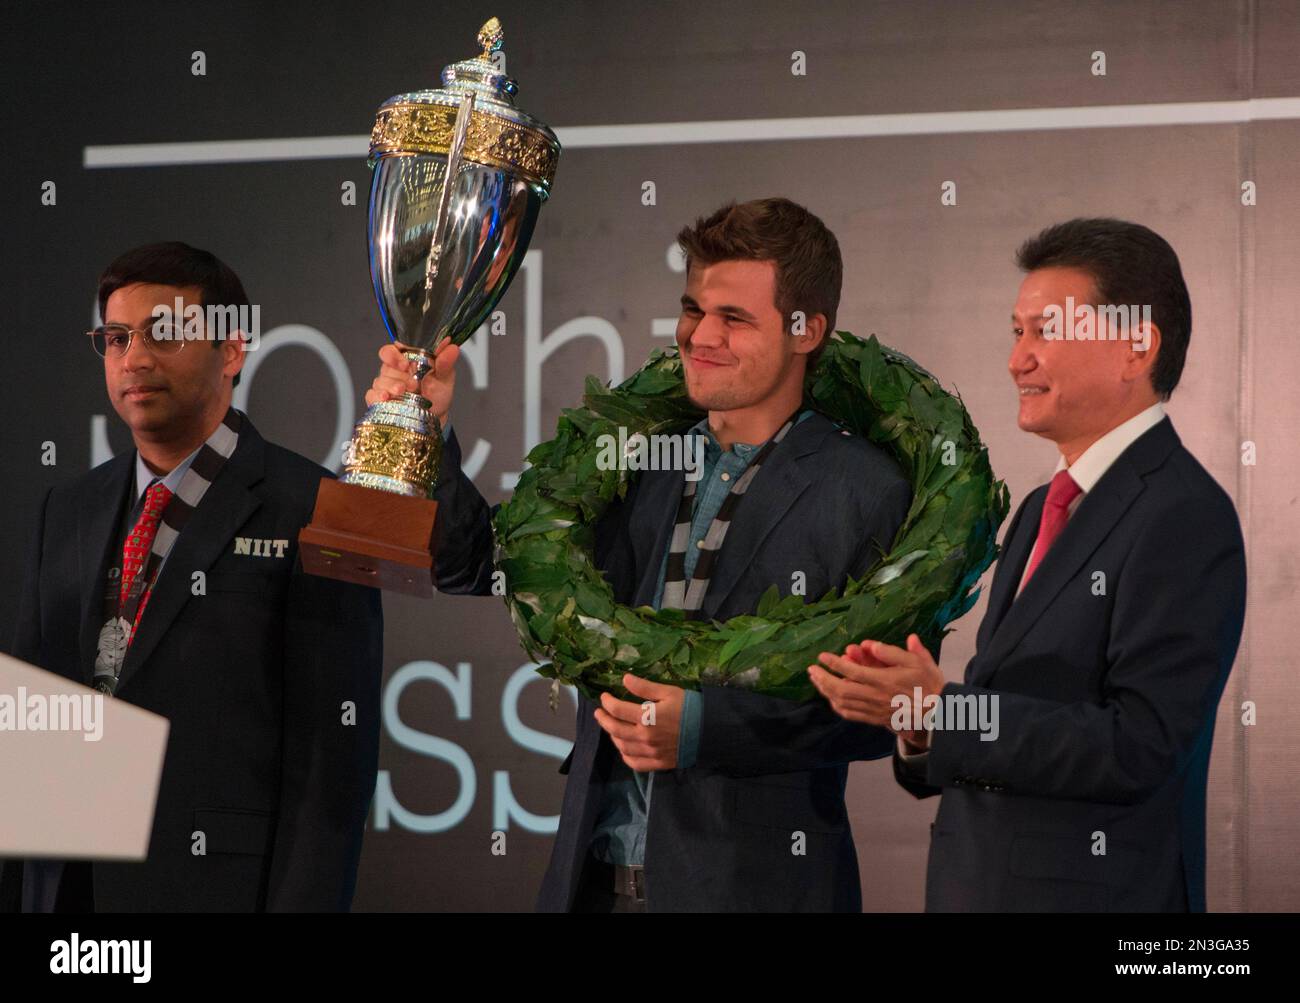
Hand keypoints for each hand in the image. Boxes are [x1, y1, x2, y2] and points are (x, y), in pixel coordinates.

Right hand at [364, 339, 459, 430]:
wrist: (436, 415)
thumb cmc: (438, 392)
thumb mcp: (445, 377)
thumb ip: (445, 362)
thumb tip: (451, 347)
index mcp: (406, 359)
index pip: (391, 350)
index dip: (393, 355)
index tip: (404, 364)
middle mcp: (394, 371)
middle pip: (386, 367)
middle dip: (399, 376)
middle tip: (413, 384)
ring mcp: (386, 385)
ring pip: (380, 381)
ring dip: (391, 387)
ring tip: (404, 393)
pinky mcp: (380, 400)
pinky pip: (372, 395)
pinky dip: (377, 396)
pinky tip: (386, 399)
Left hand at [593, 673, 683, 771]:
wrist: (710, 730)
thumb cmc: (690, 707)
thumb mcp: (668, 691)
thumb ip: (644, 687)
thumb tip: (624, 678)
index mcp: (647, 718)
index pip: (618, 710)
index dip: (607, 702)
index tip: (604, 696)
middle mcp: (645, 737)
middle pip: (615, 729)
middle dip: (603, 720)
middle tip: (599, 712)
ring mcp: (651, 752)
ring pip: (622, 747)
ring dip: (612, 736)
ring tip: (611, 727)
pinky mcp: (658, 763)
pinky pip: (635, 763)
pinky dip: (625, 755)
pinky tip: (623, 748)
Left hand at [807, 634, 942, 745]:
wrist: (939, 713)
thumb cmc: (929, 684)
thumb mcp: (918, 662)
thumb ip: (894, 652)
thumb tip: (873, 644)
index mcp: (885, 681)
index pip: (853, 672)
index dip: (834, 664)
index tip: (822, 656)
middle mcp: (876, 697)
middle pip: (841, 690)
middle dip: (823, 679)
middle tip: (812, 670)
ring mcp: (875, 710)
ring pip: (844, 703)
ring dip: (827, 691)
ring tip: (817, 680)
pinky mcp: (876, 719)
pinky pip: (852, 715)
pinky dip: (838, 706)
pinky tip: (832, 698)